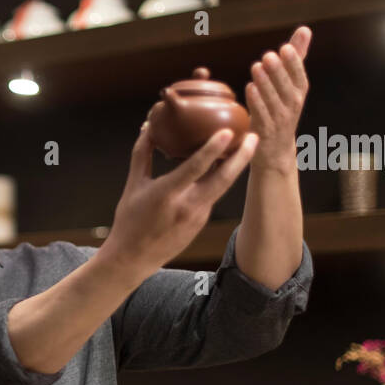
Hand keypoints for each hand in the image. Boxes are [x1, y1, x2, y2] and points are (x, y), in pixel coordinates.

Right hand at [102, 122, 258, 279]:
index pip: (194, 168)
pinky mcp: (202, 222)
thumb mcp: (133, 185)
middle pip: (222, 179)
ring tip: (246, 145)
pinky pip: (213, 195)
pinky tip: (224, 164)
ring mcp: (197, 216)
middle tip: (254, 136)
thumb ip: (142, 154)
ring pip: (221, 186)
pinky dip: (219, 178)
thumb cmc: (129, 220)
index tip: (228, 131)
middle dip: (242, 157)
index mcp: (166, 195)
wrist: (134, 258)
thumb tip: (148, 126)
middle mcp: (186, 206)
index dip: (213, 149)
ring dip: (235, 166)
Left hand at [246, 25, 311, 169]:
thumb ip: (296, 57)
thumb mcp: (292, 84)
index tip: (286, 48)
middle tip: (269, 55)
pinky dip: (256, 103)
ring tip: (256, 66)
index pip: (299, 77)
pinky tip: (250, 88)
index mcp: (299, 93)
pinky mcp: (265, 131)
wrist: (275, 150)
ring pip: (273, 101)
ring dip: (265, 84)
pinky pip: (261, 116)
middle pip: (287, 88)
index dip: (294, 64)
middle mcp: (292, 106)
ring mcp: (279, 120)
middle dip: (279, 71)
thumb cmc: (282, 109)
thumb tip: (305, 30)